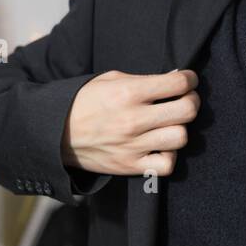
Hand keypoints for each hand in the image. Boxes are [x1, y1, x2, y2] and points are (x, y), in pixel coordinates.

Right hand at [61, 69, 199, 177]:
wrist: (54, 132)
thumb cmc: (85, 102)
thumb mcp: (110, 80)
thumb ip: (144, 80)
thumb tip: (176, 80)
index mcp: (128, 92)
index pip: (178, 84)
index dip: (189, 79)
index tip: (188, 80)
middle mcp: (133, 119)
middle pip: (187, 111)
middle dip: (191, 101)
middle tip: (184, 100)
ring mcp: (133, 145)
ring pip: (180, 137)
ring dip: (180, 128)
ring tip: (170, 124)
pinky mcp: (130, 166)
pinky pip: (167, 165)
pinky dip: (169, 156)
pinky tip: (161, 146)